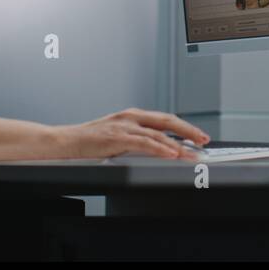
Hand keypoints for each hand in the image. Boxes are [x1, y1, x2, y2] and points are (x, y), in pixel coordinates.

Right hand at [57, 108, 210, 160]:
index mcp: (132, 115)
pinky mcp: (116, 137)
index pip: (165, 119)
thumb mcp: (118, 136)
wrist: (64, 142)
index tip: (199, 135)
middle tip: (204, 140)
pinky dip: (160, 148)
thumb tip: (160, 148)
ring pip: (158, 133)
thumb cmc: (89, 141)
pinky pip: (144, 143)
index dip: (185, 126)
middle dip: (189, 131)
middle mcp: (130, 117)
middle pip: (167, 121)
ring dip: (178, 144)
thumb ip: (137, 139)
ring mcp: (124, 126)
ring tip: (192, 153)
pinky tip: (171, 153)